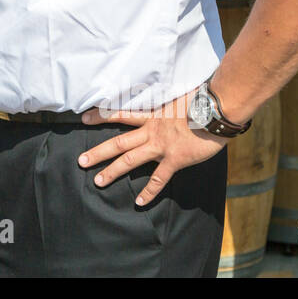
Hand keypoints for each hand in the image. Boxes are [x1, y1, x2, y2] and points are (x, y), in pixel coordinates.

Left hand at [78, 90, 227, 205]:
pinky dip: (149, 192)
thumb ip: (166, 101)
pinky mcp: (175, 160)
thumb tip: (164, 97)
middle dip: (98, 152)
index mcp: (151, 114)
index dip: (101, 116)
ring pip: (131, 160)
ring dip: (113, 171)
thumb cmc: (201, 100)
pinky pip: (158, 179)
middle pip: (118, 142)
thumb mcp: (177, 96)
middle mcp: (151, 131)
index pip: (120, 114)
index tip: (84, 118)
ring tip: (98, 182)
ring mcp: (161, 146)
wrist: (216, 111)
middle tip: (81, 161)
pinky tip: (139, 202)